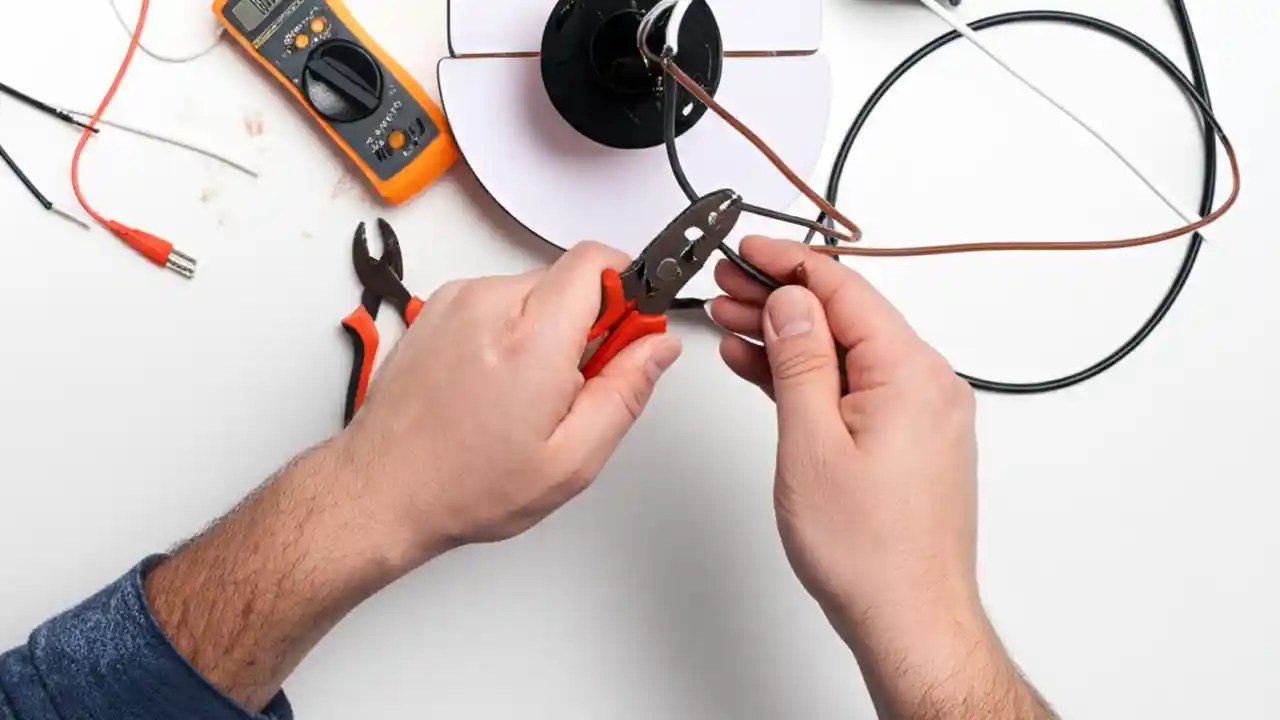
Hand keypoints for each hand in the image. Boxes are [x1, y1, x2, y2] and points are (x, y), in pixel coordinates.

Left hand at [147, 242, 681, 709]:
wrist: (381, 490)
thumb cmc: (464, 483)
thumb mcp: (571, 459)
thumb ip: (625, 392)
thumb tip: (658, 347)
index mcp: (532, 340)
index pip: (596, 261)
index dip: (627, 287)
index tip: (631, 327)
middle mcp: (490, 304)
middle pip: (567, 278)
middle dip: (589, 321)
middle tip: (577, 384)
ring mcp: (457, 301)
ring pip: (532, 291)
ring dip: (547, 329)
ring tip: (526, 393)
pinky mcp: (437, 308)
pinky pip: (496, 301)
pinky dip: (510, 332)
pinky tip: (496, 384)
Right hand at [709, 237, 1051, 718]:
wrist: (909, 617)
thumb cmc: (868, 551)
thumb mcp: (811, 442)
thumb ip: (799, 360)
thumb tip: (789, 301)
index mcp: (911, 372)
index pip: (843, 288)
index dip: (787, 263)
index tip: (746, 249)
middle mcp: (928, 384)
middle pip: (845, 316)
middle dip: (780, 297)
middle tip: (725, 284)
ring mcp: (921, 412)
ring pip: (847, 352)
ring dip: (790, 337)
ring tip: (732, 322)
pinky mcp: (910, 438)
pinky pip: (855, 387)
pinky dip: (811, 376)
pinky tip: (766, 367)